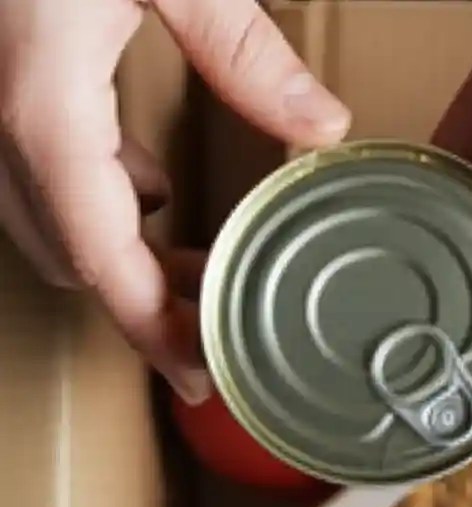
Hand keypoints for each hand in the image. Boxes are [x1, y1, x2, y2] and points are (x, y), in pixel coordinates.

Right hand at [0, 0, 349, 403]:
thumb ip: (243, 52)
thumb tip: (320, 127)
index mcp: (39, 107)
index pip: (97, 258)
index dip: (149, 331)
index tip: (200, 376)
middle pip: (68, 253)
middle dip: (142, 298)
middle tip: (220, 318)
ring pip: (46, 218)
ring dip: (120, 251)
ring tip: (201, 264)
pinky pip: (38, 169)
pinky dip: (96, 196)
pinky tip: (147, 181)